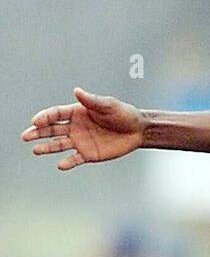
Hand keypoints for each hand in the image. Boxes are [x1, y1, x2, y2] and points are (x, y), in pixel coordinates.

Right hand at [22, 88, 144, 170]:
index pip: (56, 114)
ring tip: (35, 150)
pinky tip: (60, 165)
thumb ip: (92, 101)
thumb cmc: (123, 114)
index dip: (45, 117)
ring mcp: (80, 141)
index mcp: (77, 112)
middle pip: (52, 129)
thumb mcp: (108, 105)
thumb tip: (77, 91)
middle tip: (26, 136)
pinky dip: (68, 162)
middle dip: (38, 132)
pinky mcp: (88, 154)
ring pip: (59, 145)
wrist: (137, 131)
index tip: (36, 121)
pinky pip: (75, 159)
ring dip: (47, 147)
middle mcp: (75, 127)